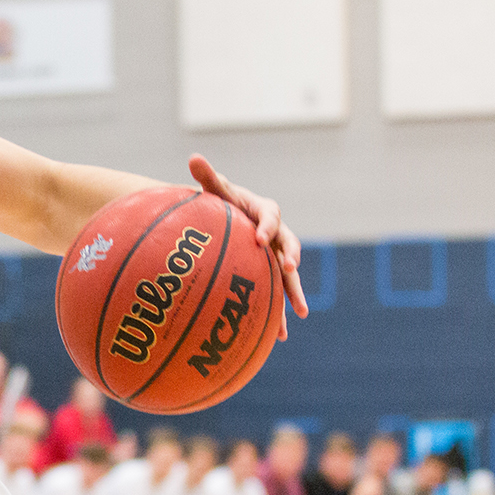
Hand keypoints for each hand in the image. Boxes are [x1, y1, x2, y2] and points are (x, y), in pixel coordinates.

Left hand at [189, 154, 307, 338]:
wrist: (222, 218)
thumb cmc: (216, 202)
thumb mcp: (212, 190)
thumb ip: (207, 176)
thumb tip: (194, 156)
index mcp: (262, 210)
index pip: (270, 215)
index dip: (268, 226)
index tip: (259, 238)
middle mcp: (274, 233)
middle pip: (288, 244)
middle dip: (290, 257)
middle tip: (288, 268)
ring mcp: (273, 255)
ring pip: (287, 274)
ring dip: (294, 292)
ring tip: (300, 313)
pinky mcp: (268, 274)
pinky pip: (276, 294)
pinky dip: (278, 314)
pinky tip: (280, 337)